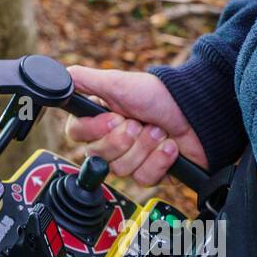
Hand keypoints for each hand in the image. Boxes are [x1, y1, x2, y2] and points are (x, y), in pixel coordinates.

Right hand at [65, 66, 206, 184]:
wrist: (197, 112)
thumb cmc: (157, 94)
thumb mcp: (116, 82)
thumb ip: (82, 79)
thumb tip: (59, 77)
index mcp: (98, 119)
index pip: (76, 135)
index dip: (95, 130)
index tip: (114, 117)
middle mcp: (111, 140)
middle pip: (98, 156)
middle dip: (124, 138)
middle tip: (139, 123)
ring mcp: (131, 158)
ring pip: (121, 169)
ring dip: (145, 147)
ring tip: (159, 130)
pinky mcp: (150, 172)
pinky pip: (143, 178)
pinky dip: (159, 160)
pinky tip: (169, 146)